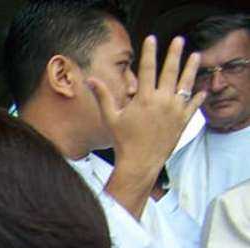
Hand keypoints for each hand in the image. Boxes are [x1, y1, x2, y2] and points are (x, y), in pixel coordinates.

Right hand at [93, 36, 203, 218]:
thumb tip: (91, 80)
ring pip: (186, 84)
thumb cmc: (123, 141)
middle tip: (179, 40)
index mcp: (144, 98)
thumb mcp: (110, 117)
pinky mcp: (183, 121)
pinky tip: (202, 89)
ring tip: (196, 56)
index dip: (149, 52)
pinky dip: (198, 96)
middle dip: (175, 53)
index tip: (151, 39)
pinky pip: (194, 104)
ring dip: (191, 68)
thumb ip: (103, 96)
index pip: (148, 68)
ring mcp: (175, 110)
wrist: (140, 162)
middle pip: (171, 70)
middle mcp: (162, 101)